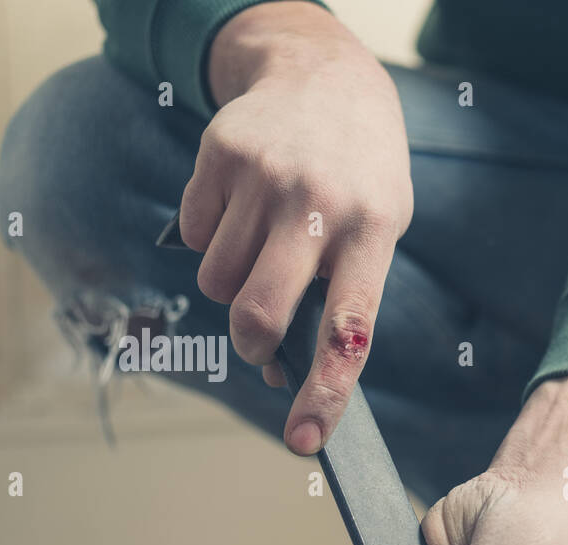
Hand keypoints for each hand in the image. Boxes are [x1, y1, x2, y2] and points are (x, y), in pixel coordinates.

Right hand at [182, 1, 410, 453]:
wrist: (324, 80)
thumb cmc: (358, 183)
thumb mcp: (374, 236)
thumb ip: (335, 302)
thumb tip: (280, 374)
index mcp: (372, 233)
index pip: (349, 331)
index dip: (325, 393)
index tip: (305, 442)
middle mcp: (317, 204)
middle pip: (258, 315)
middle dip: (252, 346)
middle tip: (261, 341)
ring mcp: (264, 177)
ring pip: (216, 284)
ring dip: (232, 288)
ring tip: (265, 248)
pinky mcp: (218, 156)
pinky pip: (193, 239)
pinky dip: (210, 241)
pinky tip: (243, 210)